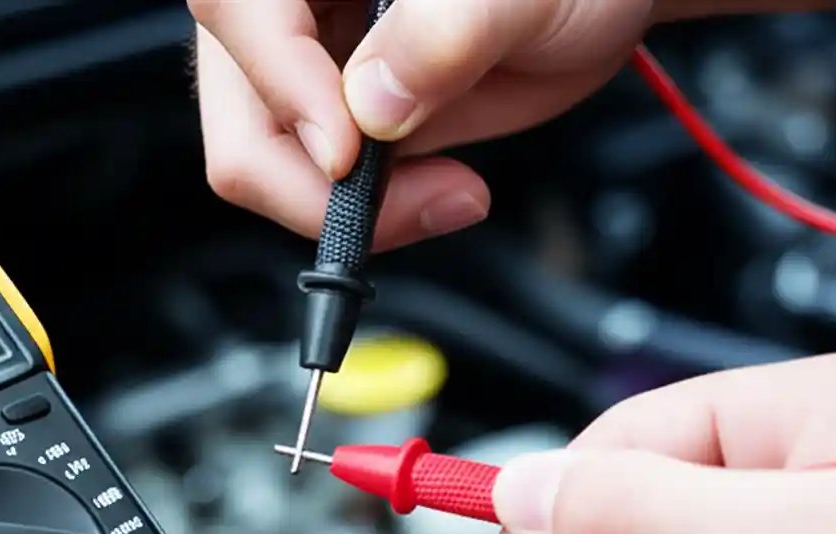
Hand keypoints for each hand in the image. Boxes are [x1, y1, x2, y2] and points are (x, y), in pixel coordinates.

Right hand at [188, 0, 652, 249]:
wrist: (600, 5)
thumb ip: (449, 32)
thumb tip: (373, 103)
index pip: (239, 9)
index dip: (280, 84)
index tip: (346, 154)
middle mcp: (298, 4)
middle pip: (235, 98)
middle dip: (305, 176)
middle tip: (401, 205)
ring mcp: (314, 63)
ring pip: (263, 154)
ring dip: (345, 204)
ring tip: (449, 194)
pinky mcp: (343, 118)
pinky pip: (317, 183)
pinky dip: (370, 212)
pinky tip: (436, 193)